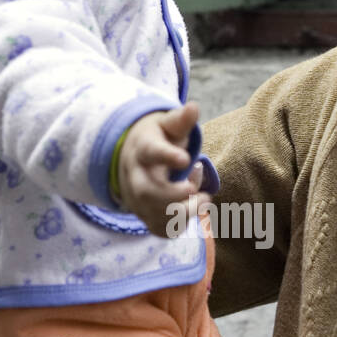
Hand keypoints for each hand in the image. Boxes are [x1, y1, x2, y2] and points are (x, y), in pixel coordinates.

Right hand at [117, 102, 212, 236]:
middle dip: (175, 195)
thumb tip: (194, 107)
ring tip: (204, 198)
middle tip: (198, 192)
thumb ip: (181, 120)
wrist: (132, 161)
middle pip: (148, 191)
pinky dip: (179, 226)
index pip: (151, 152)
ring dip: (185, 212)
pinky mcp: (146, 216)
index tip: (186, 159)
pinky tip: (192, 210)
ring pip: (155, 214)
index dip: (167, 156)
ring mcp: (138, 200)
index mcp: (143, 149)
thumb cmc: (158, 140)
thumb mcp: (167, 126)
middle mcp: (136, 177)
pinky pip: (161, 229)